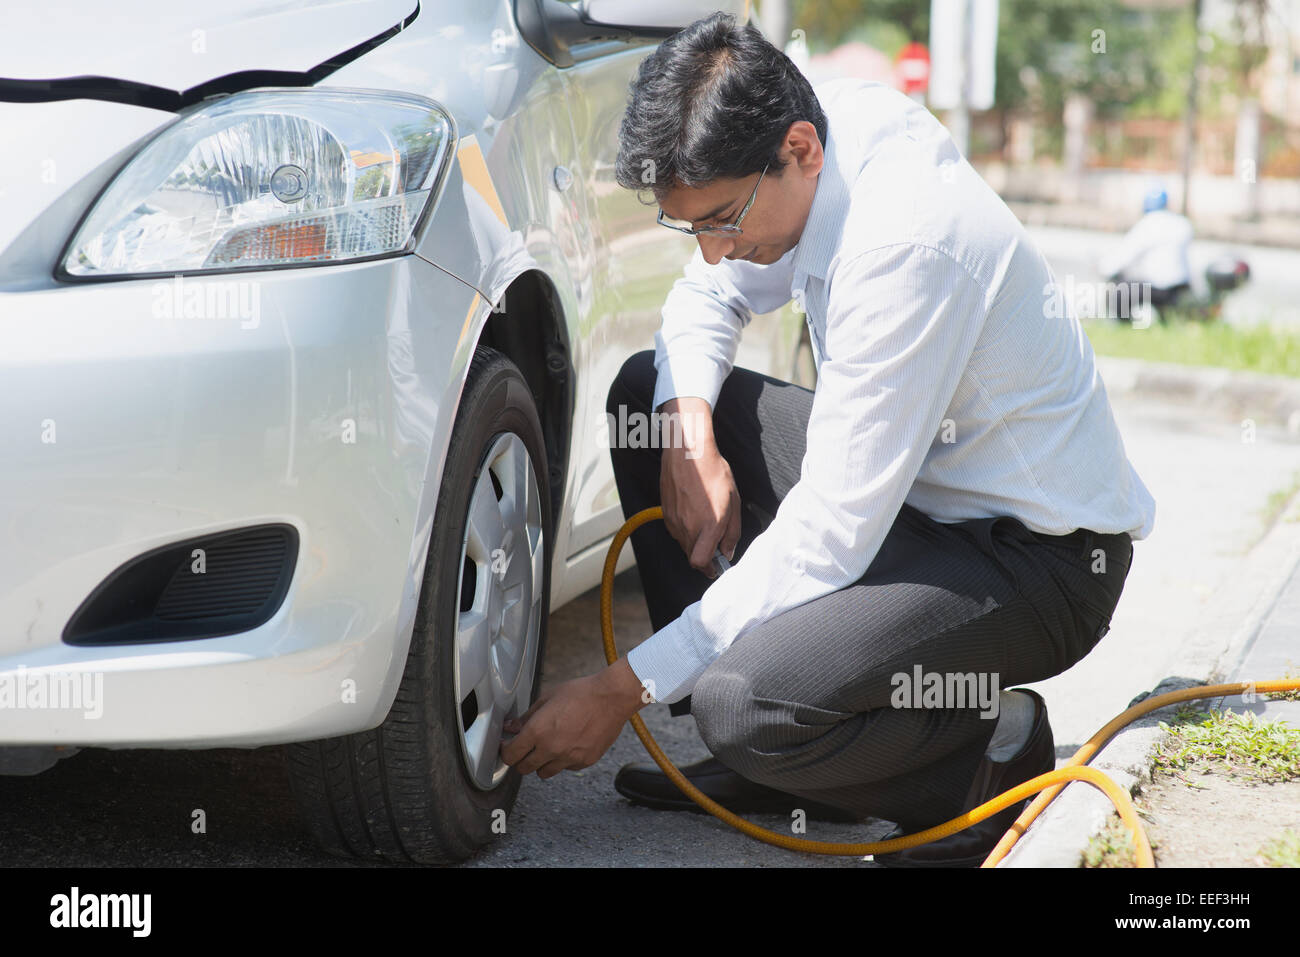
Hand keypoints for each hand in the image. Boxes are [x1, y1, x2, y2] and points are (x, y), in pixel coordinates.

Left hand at [499, 658, 647, 778]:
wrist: (612, 698)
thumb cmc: (581, 693)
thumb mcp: (548, 698)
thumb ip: (527, 717)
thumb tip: (511, 727)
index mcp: (538, 731)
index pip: (511, 755)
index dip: (506, 751)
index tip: (507, 746)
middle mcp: (551, 749)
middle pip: (524, 769)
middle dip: (521, 759)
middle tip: (525, 748)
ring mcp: (569, 758)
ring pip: (544, 773)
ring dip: (541, 763)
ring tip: (547, 747)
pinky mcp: (584, 761)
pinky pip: (566, 768)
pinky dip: (563, 761)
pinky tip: (568, 744)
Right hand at [658, 397, 740, 577]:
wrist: (688, 453)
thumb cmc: (713, 473)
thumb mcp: (734, 502)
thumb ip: (732, 532)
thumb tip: (727, 551)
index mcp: (708, 526)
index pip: (701, 563)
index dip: (709, 569)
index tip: (717, 566)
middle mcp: (688, 527)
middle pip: (693, 556)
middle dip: (705, 554)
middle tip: (716, 543)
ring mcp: (674, 521)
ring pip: (684, 544)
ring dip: (695, 542)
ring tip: (705, 521)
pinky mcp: (666, 514)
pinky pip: (676, 531)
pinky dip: (685, 530)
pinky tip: (694, 513)